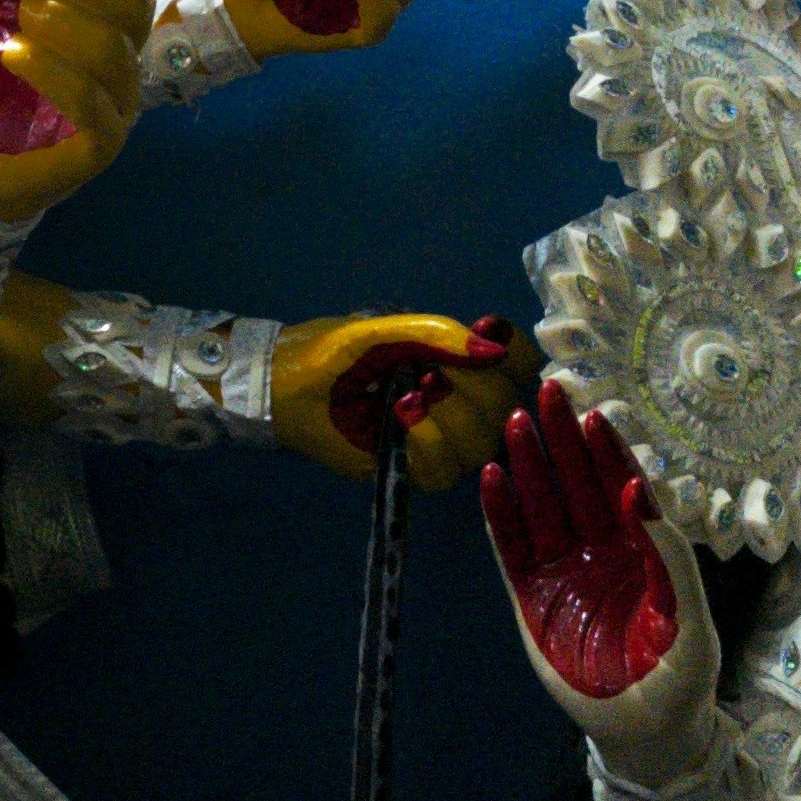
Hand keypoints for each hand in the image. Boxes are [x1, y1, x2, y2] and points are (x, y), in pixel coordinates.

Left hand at [275, 311, 530, 490]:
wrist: (283, 385)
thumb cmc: (331, 352)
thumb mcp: (383, 331)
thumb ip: (438, 334)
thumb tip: (495, 348)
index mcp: (454, 363)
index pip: (516, 364)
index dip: (516, 356)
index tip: (492, 344)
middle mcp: (455, 402)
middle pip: (505, 406)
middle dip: (475, 388)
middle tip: (431, 373)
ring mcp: (436, 439)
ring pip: (479, 441)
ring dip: (448, 416)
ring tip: (407, 395)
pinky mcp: (411, 469)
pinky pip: (443, 467)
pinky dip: (424, 440)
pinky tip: (397, 420)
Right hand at [482, 385, 719, 776]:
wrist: (649, 735)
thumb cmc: (682, 679)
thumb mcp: (692, 622)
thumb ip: (672, 560)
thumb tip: (641, 494)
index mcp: (643, 550)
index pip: (623, 487)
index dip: (610, 451)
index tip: (594, 413)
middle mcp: (600, 550)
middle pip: (577, 483)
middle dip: (563, 439)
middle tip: (548, 392)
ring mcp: (564, 571)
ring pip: (542, 505)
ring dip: (529, 465)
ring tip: (516, 425)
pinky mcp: (532, 598)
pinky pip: (512, 547)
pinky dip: (501, 513)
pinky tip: (493, 479)